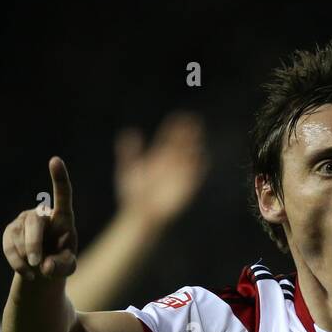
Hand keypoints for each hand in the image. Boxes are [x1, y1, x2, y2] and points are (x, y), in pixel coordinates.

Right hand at [2, 157, 78, 281]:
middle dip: (33, 244)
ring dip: (27, 258)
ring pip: (20, 238)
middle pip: (34, 223)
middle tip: (36, 263)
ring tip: (37, 270)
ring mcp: (23, 221)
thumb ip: (63, 266)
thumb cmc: (60, 261)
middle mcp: (41, 214)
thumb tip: (46, 266)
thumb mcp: (68, 266)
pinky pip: (9, 247)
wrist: (42, 265)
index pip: (62, 195)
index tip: (55, 160)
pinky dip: (17, 263)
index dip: (59, 178)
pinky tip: (27, 273)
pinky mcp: (9, 232)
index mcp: (63, 217)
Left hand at [114, 112, 208, 227]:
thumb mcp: (128, 169)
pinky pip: (198, 175)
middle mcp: (170, 163)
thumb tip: (130, 132)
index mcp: (158, 155)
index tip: (180, 117)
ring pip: (192, 156)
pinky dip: (201, 167)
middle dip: (189, 133)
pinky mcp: (186, 187)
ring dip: (196, 147)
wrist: (141, 214)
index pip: (170, 136)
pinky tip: (202, 159)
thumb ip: (129, 151)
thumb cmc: (133, 194)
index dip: (176, 126)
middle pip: (183, 143)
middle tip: (193, 121)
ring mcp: (179, 174)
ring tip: (197, 139)